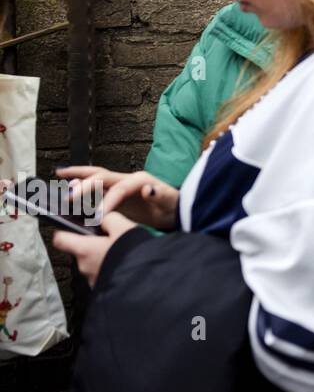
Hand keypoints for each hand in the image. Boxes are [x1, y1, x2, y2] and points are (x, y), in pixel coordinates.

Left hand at [51, 212, 137, 288]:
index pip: (60, 239)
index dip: (64, 230)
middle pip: (81, 250)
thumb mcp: (124, 228)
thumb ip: (110, 219)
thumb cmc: (132, 255)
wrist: (144, 282)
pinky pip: (103, 273)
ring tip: (124, 253)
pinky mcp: (103, 288)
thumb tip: (104, 219)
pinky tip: (126, 264)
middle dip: (94, 244)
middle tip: (113, 239)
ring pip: (93, 263)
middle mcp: (83, 266)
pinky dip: (111, 268)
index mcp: (84, 249)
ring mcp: (92, 279)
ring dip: (104, 257)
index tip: (70, 227)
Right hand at [56, 166, 179, 230]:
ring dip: (79, 176)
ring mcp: (120, 185)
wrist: (174, 210)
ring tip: (62, 175)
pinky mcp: (115, 194)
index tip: (99, 217)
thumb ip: (160, 196)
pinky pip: (96, 188)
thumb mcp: (170, 202)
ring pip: (96, 177)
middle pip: (102, 176)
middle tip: (69, 195)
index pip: (118, 188)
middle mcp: (127, 179)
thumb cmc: (172, 206)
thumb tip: (149, 189)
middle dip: (85, 184)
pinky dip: (82, 185)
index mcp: (139, 180)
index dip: (108, 201)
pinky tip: (70, 186)